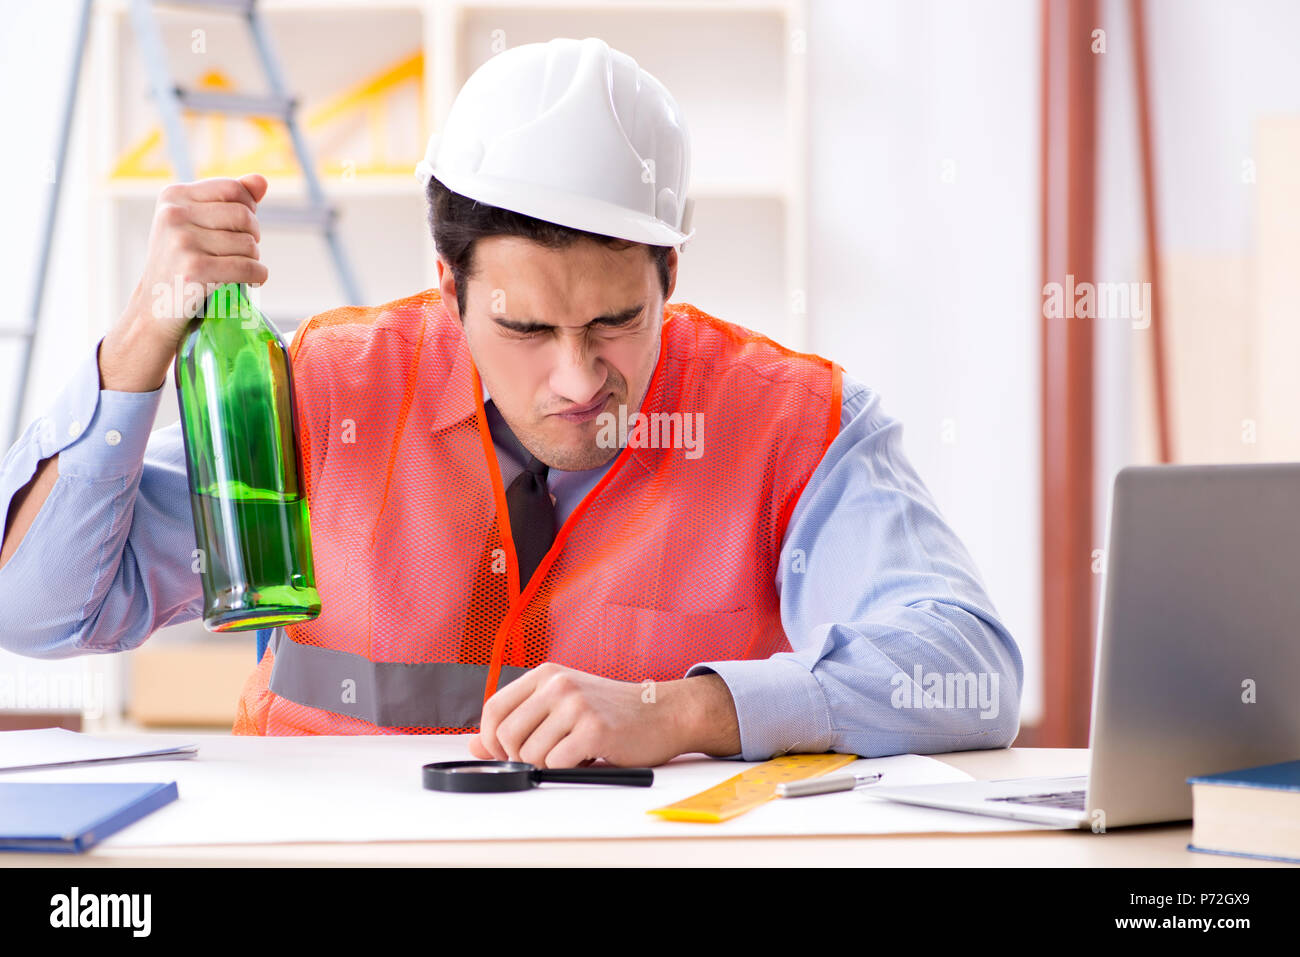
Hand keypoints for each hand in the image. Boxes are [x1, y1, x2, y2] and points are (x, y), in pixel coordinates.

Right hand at [101, 174, 269, 391]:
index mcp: (174, 196)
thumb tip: (261, 181)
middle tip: (241, 253)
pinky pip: (249, 268)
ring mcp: (182, 242)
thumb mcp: (196, 225)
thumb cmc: (181, 264)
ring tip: (237, 269)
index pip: (234, 190)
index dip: (249, 209)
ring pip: (249, 244)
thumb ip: (229, 200)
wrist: (155, 309)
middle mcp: (174, 214)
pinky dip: (258, 276)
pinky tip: (249, 282)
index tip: (240, 229)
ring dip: (253, 259)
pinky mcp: (195, 270)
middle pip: (245, 216)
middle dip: (252, 237)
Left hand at [468, 662, 695, 768]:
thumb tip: (475, 745)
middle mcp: (558, 684)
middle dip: (518, 758)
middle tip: (543, 758)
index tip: (504, 753)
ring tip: (571, 754)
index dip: (491, 739)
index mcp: (546, 674)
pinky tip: (585, 758)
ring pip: (530, 753)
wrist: (663, 712)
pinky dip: (566, 770)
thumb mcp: (562, 707)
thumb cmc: (612, 711)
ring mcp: (576, 705)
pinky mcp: (594, 729)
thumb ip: (519, 721)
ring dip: (547, 765)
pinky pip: (556, 764)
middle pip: (505, 735)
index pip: (493, 708)